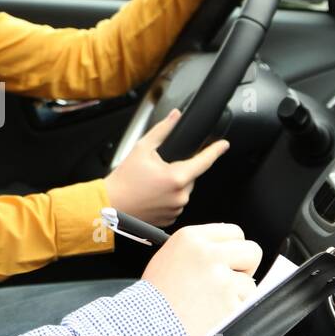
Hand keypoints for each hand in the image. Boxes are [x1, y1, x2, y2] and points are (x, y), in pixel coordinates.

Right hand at [103, 108, 228, 226]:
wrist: (110, 205)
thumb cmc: (123, 180)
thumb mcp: (142, 148)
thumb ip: (162, 130)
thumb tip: (175, 116)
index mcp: (177, 177)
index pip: (204, 161)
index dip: (216, 150)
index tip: (224, 145)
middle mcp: (180, 195)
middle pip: (190, 176)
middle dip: (179, 170)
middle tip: (157, 170)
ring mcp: (176, 209)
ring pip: (183, 190)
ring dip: (174, 184)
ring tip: (152, 185)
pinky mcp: (171, 219)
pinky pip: (176, 204)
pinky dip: (168, 198)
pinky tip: (152, 195)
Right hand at [141, 221, 261, 335]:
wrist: (145, 328)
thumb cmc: (153, 298)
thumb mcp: (168, 258)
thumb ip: (198, 250)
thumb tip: (226, 251)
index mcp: (191, 238)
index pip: (234, 232)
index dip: (234, 249)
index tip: (228, 261)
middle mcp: (208, 254)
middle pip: (251, 251)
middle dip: (245, 268)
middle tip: (229, 282)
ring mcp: (221, 279)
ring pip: (250, 284)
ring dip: (237, 296)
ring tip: (211, 305)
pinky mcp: (230, 304)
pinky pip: (245, 307)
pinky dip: (234, 314)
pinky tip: (213, 317)